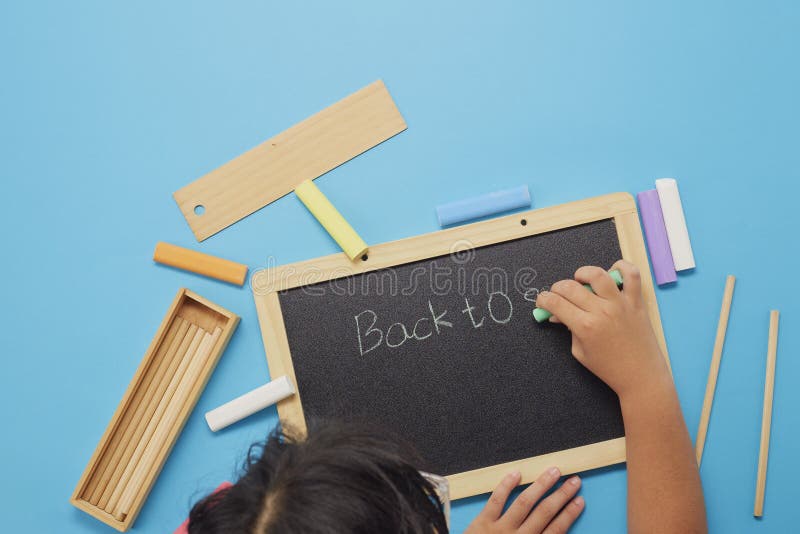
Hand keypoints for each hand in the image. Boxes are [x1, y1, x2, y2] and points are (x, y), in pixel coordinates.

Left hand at [464, 468, 583, 533]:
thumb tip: (555, 529)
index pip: (556, 530)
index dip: (569, 514)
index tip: (580, 501)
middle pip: (545, 513)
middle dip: (561, 496)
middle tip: (574, 481)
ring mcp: (501, 529)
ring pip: (525, 503)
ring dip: (541, 486)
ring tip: (554, 471)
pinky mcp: (482, 523)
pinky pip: (496, 500)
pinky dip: (506, 485)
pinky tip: (517, 473)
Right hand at [535, 260, 669, 398]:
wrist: (641, 376)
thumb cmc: (610, 368)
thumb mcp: (580, 353)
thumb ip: (569, 330)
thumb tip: (558, 314)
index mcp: (585, 327)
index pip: (555, 303)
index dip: (543, 299)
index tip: (542, 301)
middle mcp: (601, 312)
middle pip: (570, 287)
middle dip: (557, 288)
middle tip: (558, 295)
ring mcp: (620, 304)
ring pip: (597, 274)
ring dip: (583, 273)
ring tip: (581, 280)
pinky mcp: (636, 302)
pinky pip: (632, 275)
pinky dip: (621, 267)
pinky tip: (612, 273)